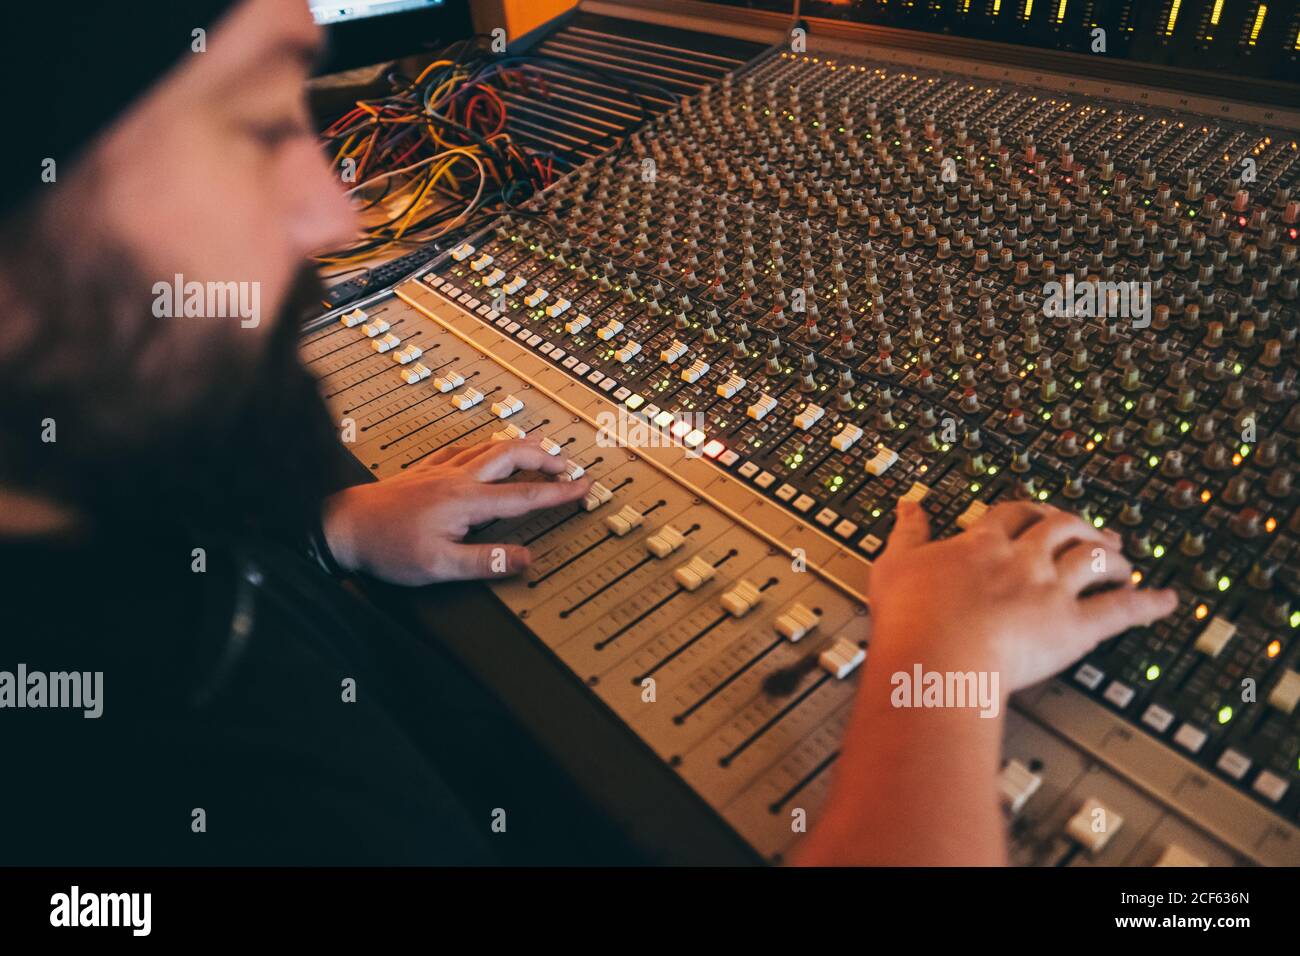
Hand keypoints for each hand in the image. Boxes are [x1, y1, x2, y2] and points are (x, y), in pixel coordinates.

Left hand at [321, 438, 590, 584]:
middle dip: (545, 459)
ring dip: (519, 447)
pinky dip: (485, 447)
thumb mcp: (439, 566)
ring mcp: (439, 470)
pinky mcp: (424, 471)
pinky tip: (484, 449)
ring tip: (540, 450)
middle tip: (568, 466)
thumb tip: (525, 560)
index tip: (583, 487)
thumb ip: (486, 562)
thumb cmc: (387, 548)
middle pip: (511, 456)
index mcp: (466, 500)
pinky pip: (464, 449)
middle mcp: (456, 478)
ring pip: (489, 447)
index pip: (524, 495)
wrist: (343, 526)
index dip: (558, 492)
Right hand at [868, 499, 1178, 691]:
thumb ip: (907, 533)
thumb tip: (907, 506)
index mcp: (981, 545)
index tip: (1032, 514)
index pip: (1011, 515)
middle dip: (1078, 526)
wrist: (935, 659)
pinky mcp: (1072, 627)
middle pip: (1061, 527)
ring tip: (1123, 562)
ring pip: (1094, 560)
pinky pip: (1119, 611)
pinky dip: (1146, 605)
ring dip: (1113, 558)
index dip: (1026, 512)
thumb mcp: (895, 564)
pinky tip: (1165, 601)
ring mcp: (1051, 591)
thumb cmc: (911, 619)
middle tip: (1090, 531)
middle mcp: (1022, 560)